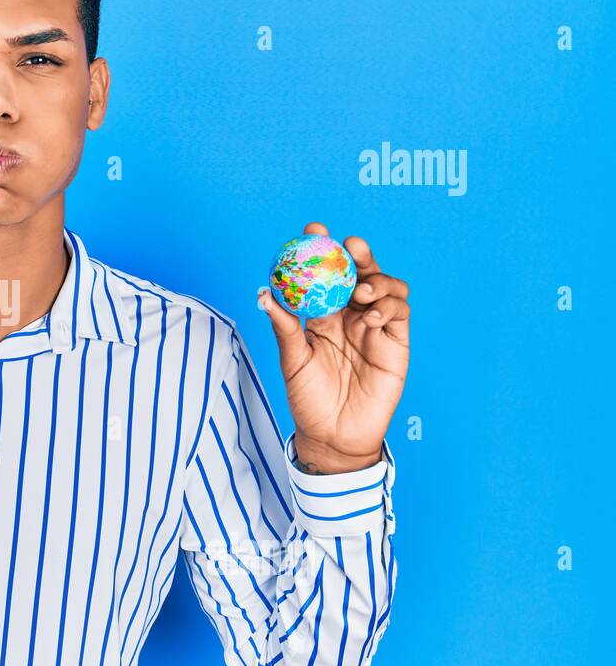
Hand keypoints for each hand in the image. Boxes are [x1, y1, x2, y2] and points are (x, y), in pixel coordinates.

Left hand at [258, 222, 409, 473]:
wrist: (333, 436)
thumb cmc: (308, 399)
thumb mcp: (292, 360)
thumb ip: (285, 328)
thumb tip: (264, 295)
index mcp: (324, 314)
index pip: (325, 273)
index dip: (322, 249)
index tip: (313, 229)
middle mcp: (351, 315)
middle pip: (361, 272)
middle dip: (357, 253)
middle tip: (348, 245)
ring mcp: (376, 327)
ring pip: (386, 286)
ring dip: (376, 279)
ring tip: (360, 291)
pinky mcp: (396, 343)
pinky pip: (400, 312)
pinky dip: (388, 306)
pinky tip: (371, 316)